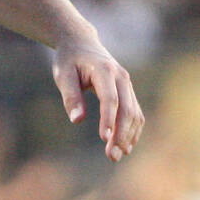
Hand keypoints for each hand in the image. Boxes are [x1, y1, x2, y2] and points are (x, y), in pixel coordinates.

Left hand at [52, 36, 144, 161]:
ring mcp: (128, 84)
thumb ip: (70, 96)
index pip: (110, 98)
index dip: (108, 119)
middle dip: (121, 134)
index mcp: (104, 71)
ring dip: (128, 135)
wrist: (82, 43)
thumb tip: (77, 120)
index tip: (104, 138)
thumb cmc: (69, 60)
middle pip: (127, 109)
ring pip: (135, 113)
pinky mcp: (128, 91)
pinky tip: (125, 145)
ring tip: (116, 155)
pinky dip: (133, 130)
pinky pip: (136, 113)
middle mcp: (121, 77)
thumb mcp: (63, 75)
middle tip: (112, 156)